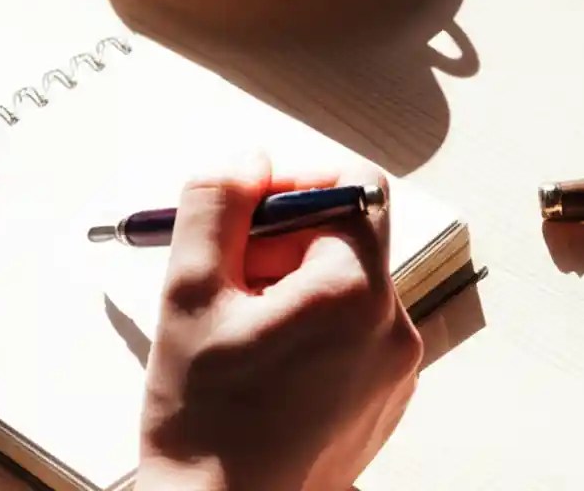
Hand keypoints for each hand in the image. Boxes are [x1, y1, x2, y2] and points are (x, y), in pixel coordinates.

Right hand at [136, 151, 421, 490]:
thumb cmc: (204, 422)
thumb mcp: (188, 292)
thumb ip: (217, 205)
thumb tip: (249, 162)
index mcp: (353, 295)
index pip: (353, 188)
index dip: (294, 185)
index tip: (247, 215)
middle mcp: (392, 330)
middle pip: (347, 237)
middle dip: (281, 242)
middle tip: (226, 278)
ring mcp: (395, 371)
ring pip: (346, 285)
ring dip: (291, 285)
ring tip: (238, 328)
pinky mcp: (384, 399)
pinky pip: (353, 331)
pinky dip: (309, 326)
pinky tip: (261, 361)